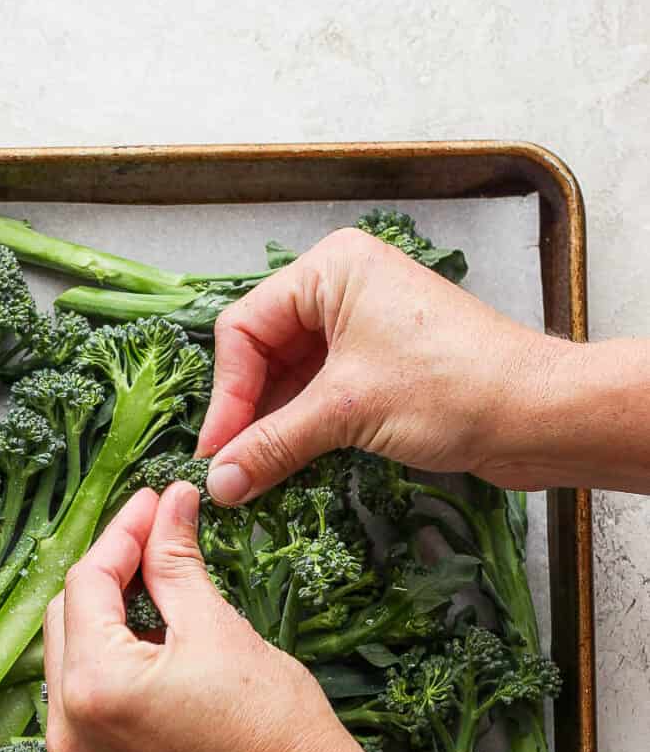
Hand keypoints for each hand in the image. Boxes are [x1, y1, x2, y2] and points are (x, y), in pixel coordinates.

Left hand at [43, 481, 405, 751]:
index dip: (124, 533)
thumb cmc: (275, 733)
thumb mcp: (219, 630)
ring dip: (106, 614)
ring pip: (70, 656)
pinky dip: (108, 659)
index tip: (157, 501)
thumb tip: (170, 504)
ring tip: (160, 581)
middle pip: (67, 617)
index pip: (87, 583)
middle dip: (111, 570)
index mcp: (93, 688)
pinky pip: (83, 697)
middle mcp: (68, 728)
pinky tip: (151, 636)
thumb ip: (177, 562)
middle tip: (159, 532)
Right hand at [197, 227, 560, 503]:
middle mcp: (344, 290)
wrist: (535, 414)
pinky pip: (319, 399)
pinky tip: (284, 469)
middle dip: (245, 414)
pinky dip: (299, 434)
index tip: (216, 452)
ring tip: (250, 479)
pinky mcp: (380, 370)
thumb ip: (273, 445)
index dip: (226, 395)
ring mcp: (363, 331)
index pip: (245, 328)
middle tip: (228, 471)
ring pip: (289, 382)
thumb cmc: (456, 386)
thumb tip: (219, 481)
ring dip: (270, 430)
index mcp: (332, 269)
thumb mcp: (347, 413)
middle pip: (262, 355)